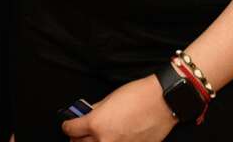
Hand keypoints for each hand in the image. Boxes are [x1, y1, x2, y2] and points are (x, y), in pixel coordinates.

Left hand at [62, 76, 177, 141]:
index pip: (71, 130)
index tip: (69, 123)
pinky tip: (114, 139)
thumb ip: (95, 110)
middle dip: (77, 137)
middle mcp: (104, 141)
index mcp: (96, 124)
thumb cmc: (139, 95)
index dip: (68, 125)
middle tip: (80, 132)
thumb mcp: (110, 99)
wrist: (163, 102)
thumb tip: (86, 116)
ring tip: (96, 137)